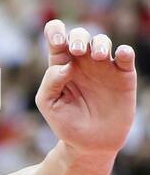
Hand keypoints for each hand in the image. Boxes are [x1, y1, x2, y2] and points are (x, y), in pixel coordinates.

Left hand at [36, 19, 136, 158]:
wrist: (90, 143)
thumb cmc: (65, 122)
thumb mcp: (49, 104)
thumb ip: (51, 82)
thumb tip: (65, 65)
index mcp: (61, 65)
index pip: (56, 39)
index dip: (55, 31)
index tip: (56, 37)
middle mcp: (82, 62)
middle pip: (80, 35)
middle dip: (78, 37)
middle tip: (76, 51)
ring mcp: (104, 67)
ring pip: (102, 41)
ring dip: (100, 43)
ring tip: (97, 56)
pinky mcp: (123, 75)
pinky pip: (126, 56)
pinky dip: (125, 51)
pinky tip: (120, 54)